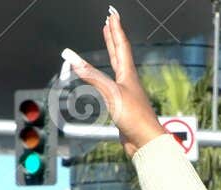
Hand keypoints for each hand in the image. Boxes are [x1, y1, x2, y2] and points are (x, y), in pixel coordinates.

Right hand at [62, 8, 166, 158]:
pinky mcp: (122, 105)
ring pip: (117, 67)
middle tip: (109, 24)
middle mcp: (128, 80)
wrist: (145, 141)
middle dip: (113, 37)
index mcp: (128, 74)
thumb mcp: (111, 93)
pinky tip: (105, 78)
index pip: (121, 45)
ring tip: (108, 44)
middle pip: (120, 53)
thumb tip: (75, 61)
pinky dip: (106, 75)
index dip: (115, 30)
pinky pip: (112, 84)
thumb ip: (92, 77)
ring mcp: (126, 92)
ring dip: (112, 53)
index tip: (111, 15)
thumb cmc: (135, 117)